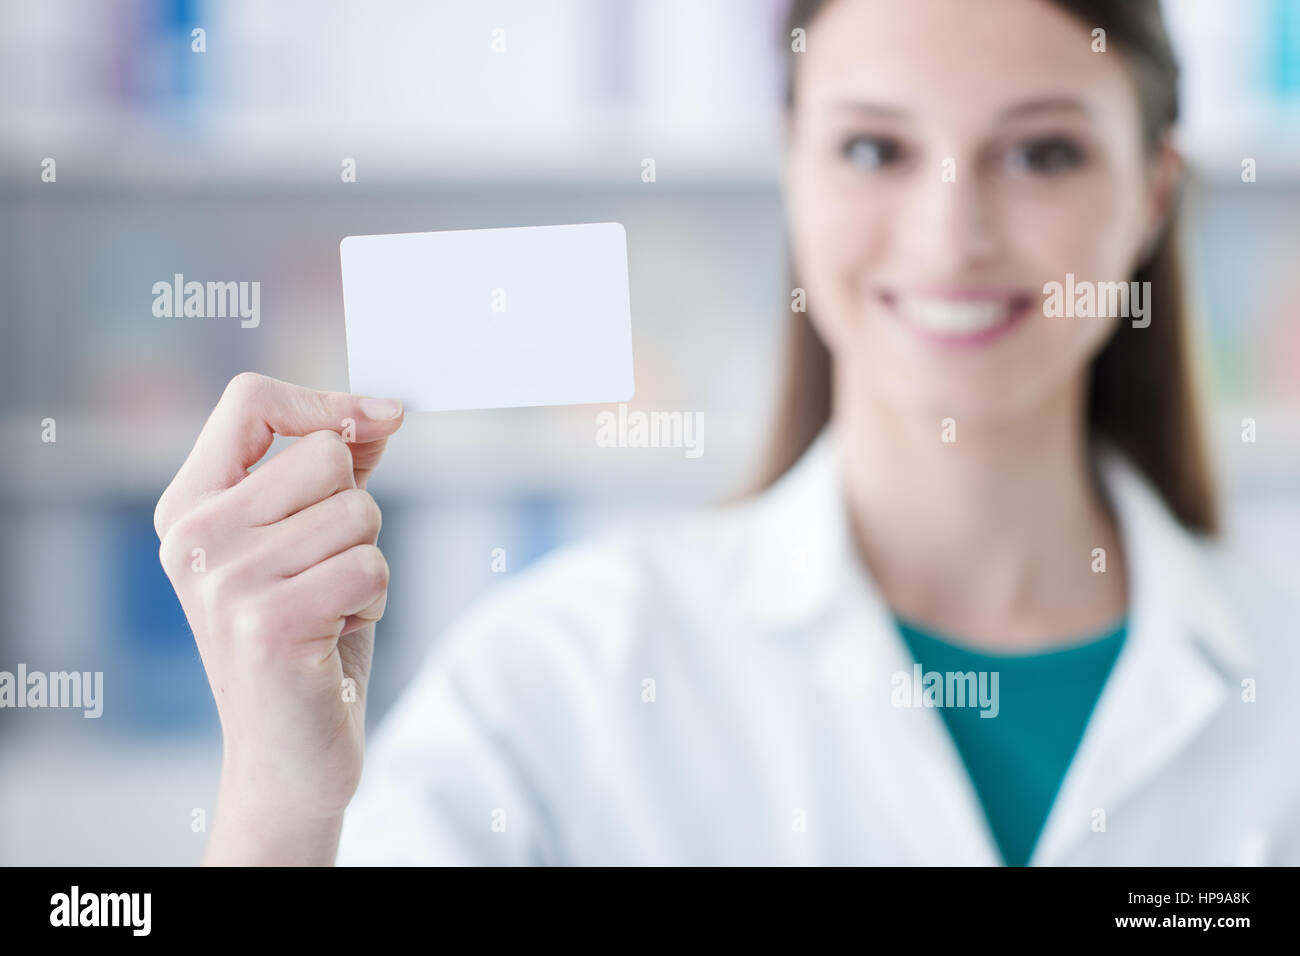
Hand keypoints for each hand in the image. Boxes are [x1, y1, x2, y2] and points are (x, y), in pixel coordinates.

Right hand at [154, 372, 404, 862]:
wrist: (287, 753)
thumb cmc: (306, 636)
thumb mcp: (309, 540)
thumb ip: (334, 469)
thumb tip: (381, 410)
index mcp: (189, 506)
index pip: (248, 400)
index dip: (324, 402)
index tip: (383, 418)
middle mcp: (193, 537)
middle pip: (326, 455)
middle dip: (356, 512)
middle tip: (326, 572)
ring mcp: (224, 580)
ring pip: (358, 512)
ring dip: (366, 562)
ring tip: (328, 608)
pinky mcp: (267, 622)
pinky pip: (368, 565)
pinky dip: (373, 599)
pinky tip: (336, 634)